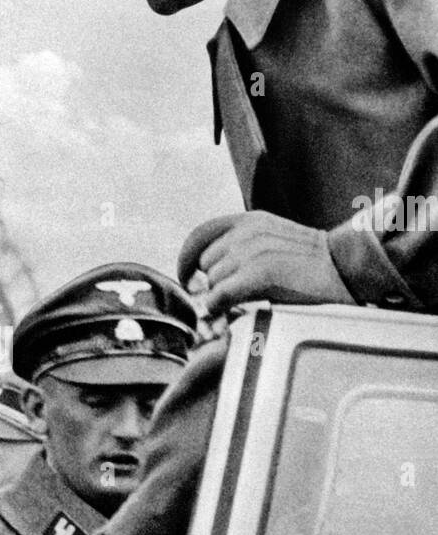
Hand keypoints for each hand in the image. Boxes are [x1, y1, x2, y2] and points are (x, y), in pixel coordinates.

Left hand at [178, 213, 353, 319]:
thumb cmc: (315, 265)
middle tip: (229, 299)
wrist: (349, 269)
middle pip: (205, 263)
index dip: (186, 258)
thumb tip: (211, 274)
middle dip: (212, 283)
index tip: (187, 277)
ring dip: (221, 297)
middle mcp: (249, 231)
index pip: (201, 233)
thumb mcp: (275, 242)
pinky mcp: (260, 273)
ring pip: (212, 281)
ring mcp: (253, 250)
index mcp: (252, 220)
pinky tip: (232, 313)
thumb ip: (245, 248)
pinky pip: (219, 295)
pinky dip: (220, 308)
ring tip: (243, 305)